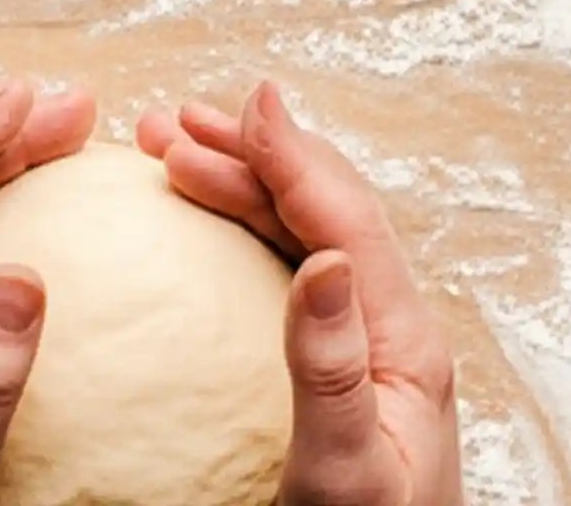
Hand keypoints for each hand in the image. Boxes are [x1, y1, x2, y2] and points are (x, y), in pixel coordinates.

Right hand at [136, 82, 462, 505]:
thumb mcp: (346, 475)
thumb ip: (334, 372)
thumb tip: (325, 262)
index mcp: (401, 339)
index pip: (346, 221)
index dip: (293, 154)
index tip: (245, 103)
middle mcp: (385, 323)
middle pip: (318, 209)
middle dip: (247, 155)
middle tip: (168, 127)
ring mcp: (358, 337)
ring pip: (296, 231)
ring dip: (236, 181)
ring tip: (171, 153)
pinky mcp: (329, 357)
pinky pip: (276, 270)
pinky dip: (234, 228)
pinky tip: (196, 221)